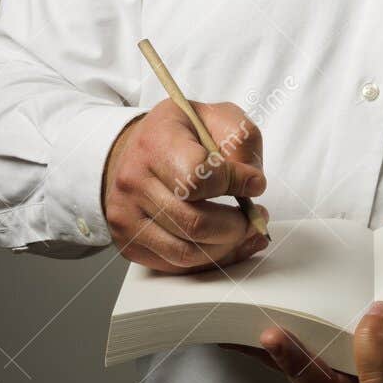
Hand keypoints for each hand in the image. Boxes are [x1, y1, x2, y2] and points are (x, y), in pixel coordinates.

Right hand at [102, 99, 268, 271]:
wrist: (135, 148)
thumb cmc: (179, 133)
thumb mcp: (215, 116)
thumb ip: (241, 140)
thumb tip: (253, 184)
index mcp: (156, 142)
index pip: (199, 177)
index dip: (235, 184)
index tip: (253, 183)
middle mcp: (134, 180)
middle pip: (194, 223)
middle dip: (236, 225)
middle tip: (255, 217)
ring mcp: (127, 216)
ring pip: (186, 252)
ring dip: (227, 247)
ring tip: (245, 230)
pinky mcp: (129, 243)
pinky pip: (176, 266)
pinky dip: (211, 260)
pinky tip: (228, 245)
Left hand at [227, 302, 382, 382]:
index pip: (382, 381)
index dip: (373, 350)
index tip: (380, 308)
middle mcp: (382, 382)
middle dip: (300, 367)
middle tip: (273, 335)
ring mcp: (359, 367)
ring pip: (313, 375)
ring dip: (281, 356)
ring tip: (250, 329)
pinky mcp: (345, 347)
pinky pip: (309, 351)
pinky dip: (279, 342)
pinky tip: (248, 323)